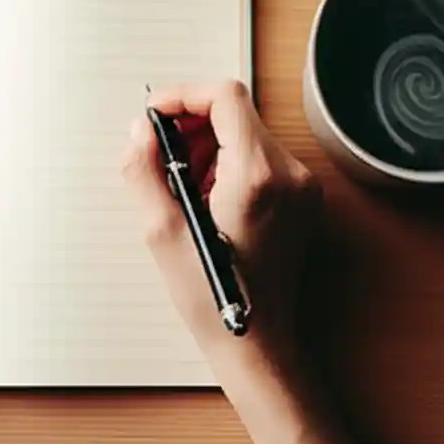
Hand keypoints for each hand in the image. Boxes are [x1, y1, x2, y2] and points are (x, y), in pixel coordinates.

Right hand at [121, 80, 367, 443]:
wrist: (259, 346)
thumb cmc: (216, 300)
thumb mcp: (162, 232)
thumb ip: (144, 170)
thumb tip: (140, 131)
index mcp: (256, 175)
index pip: (224, 96)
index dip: (182, 97)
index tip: (155, 116)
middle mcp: (288, 173)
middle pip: (237, 114)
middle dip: (192, 129)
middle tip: (163, 163)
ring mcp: (302, 187)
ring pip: (248, 136)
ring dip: (210, 149)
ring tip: (185, 191)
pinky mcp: (303, 201)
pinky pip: (262, 161)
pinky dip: (230, 168)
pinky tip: (209, 205)